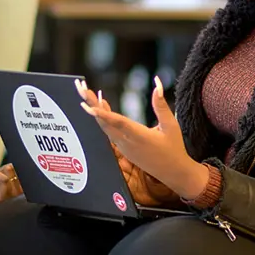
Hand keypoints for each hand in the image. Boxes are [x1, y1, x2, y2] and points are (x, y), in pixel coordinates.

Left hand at [78, 78, 209, 202]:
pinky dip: (103, 117)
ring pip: (105, 126)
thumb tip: (157, 82)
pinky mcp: (123, 149)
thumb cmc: (174, 148)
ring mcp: (123, 147)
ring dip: (95, 109)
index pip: (117, 122)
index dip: (102, 113)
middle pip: (104, 121)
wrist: (173, 173)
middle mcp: (127, 142)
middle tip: (80, 87)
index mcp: (139, 136)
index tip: (88, 105)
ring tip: (85, 92)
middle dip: (91, 103)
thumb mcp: (171, 125)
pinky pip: (109, 131)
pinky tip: (100, 105)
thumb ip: (161, 104)